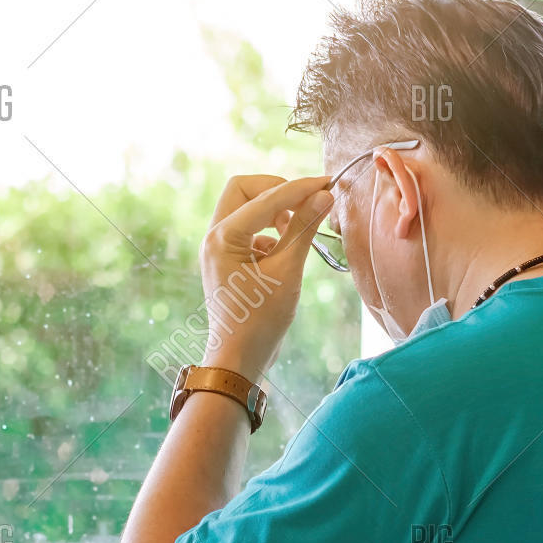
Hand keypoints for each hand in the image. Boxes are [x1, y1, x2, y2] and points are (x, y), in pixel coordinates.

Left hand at [198, 174, 332, 377]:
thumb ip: (303, 228)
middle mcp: (213, 237)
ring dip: (273, 209)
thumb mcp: (287, 271)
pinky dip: (269, 230)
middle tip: (304, 203)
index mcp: (223, 237)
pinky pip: (248, 228)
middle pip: (243, 189)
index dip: (300, 188)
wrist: (238, 358)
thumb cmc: (260, 321)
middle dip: (276, 190)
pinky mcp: (226, 258)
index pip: (266, 197)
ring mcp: (218, 247)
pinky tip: (286, 251)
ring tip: (297, 229)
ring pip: (244, 207)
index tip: (328, 184)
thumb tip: (324, 196)